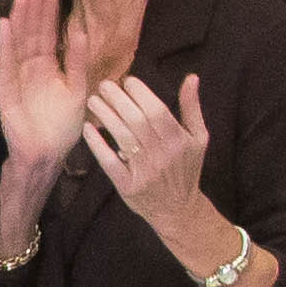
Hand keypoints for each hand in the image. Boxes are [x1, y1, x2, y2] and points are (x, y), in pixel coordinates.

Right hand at [0, 0, 86, 172]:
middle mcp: (31, 69)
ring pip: (18, 44)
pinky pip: (5, 62)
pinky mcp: (4, 88)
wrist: (46, 153)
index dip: (49, 16)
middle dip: (33, 12)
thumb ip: (78, 62)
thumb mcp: (78, 89)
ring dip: (19, 22)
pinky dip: (5, 44)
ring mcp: (16, 77)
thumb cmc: (62, 126)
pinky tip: (5, 24)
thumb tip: (80, 32)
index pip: (48, 36)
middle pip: (32, 35)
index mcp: (49, 68)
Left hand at [81, 71, 215, 236]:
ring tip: (93, 100)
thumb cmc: (186, 168)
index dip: (141, 93)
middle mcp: (162, 155)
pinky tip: (88, 129)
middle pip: (137, 121)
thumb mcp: (198, 138)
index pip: (157, 111)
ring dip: (105, 116)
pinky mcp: (128, 186)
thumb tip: (191, 78)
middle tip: (104, 84)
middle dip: (118, 100)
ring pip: (122, 138)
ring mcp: (144, 172)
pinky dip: (97, 145)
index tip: (127, 80)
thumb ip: (192, 108)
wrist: (178, 209)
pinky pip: (110, 163)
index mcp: (180, 141)